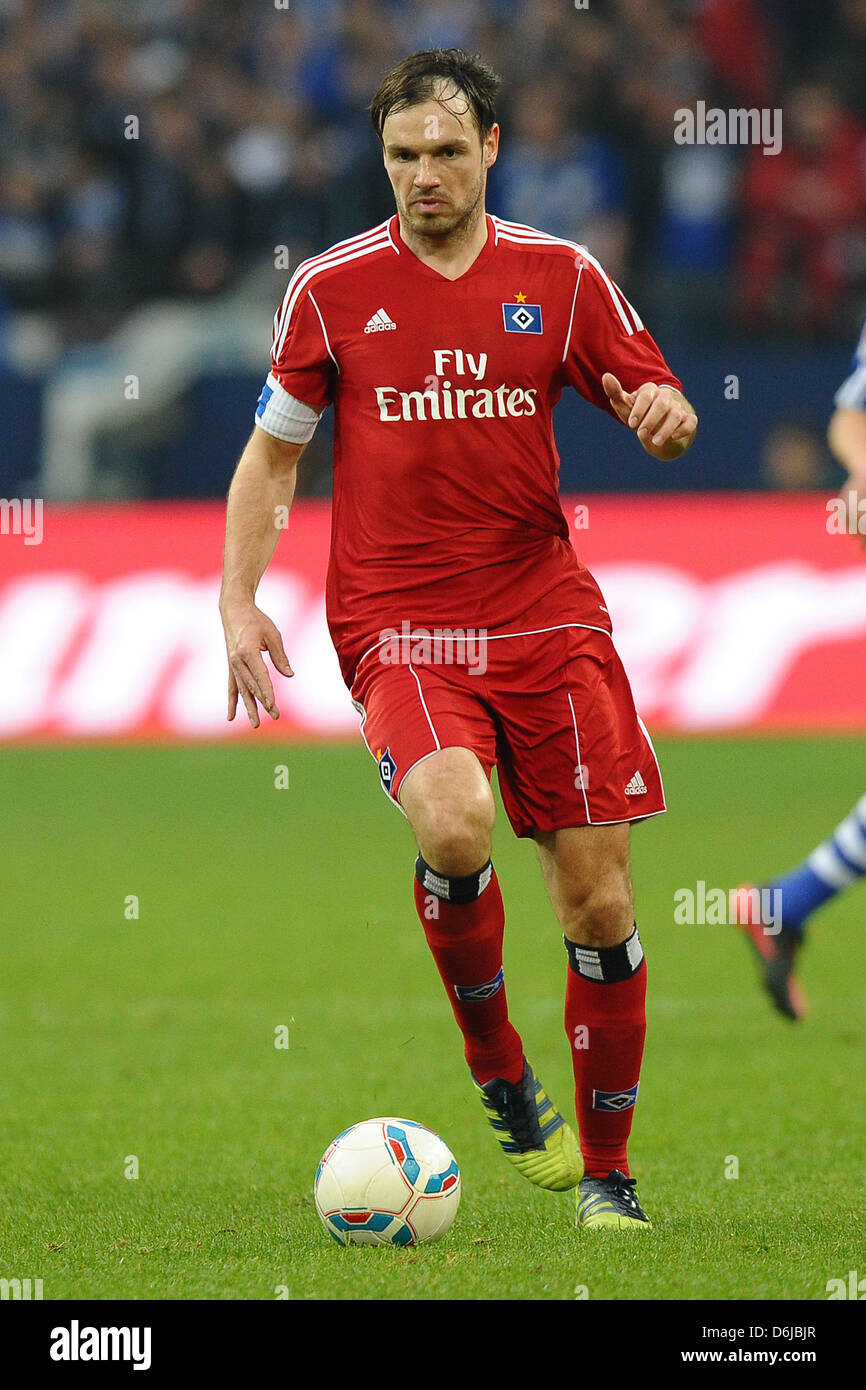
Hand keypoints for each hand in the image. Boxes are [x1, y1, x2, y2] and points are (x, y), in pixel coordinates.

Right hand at [220, 597, 292, 727]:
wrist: (234, 611)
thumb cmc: (256, 621)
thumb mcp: (273, 634)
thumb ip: (280, 656)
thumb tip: (289, 674)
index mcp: (248, 651)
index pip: (260, 676)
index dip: (267, 691)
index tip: (272, 705)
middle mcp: (236, 661)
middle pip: (252, 686)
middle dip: (263, 702)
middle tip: (275, 715)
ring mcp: (232, 665)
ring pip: (242, 690)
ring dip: (249, 707)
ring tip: (256, 724)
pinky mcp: (231, 667)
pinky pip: (231, 687)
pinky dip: (232, 702)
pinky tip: (231, 717)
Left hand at [602, 373, 696, 457]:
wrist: (655, 427)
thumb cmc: (638, 414)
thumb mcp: (625, 405)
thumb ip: (615, 392)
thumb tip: (606, 376)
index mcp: (650, 390)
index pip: (646, 395)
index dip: (639, 409)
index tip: (631, 424)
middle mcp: (665, 397)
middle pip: (662, 404)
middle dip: (651, 420)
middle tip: (641, 434)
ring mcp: (678, 408)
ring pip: (676, 414)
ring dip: (666, 429)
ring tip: (655, 442)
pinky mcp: (687, 419)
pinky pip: (690, 422)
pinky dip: (684, 429)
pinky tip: (673, 437)